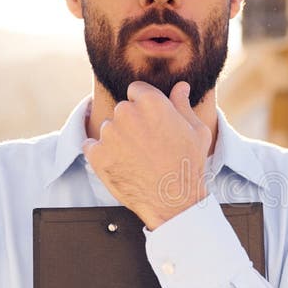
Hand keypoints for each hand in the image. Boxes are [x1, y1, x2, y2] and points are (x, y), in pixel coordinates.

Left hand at [82, 81, 211, 229]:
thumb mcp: (196, 131)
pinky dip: (102, 154)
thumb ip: (183, 105)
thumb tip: (181, 87)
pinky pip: (91, 146)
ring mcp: (110, 134)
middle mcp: (127, 113)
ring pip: (108, 128)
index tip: (150, 121)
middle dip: (131, 123)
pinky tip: (120, 164)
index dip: (144, 105)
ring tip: (136, 158)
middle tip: (147, 145)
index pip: (136, 90)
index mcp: (152, 102)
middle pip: (122, 110)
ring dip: (117, 139)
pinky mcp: (97, 154)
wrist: (173, 200)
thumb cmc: (188, 165)